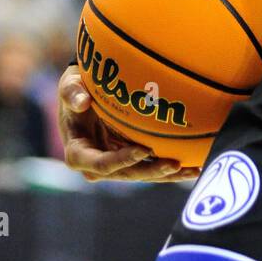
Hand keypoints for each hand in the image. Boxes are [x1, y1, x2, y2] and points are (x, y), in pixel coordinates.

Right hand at [58, 66, 201, 181]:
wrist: (84, 96)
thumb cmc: (76, 88)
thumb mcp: (68, 86)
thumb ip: (72, 92)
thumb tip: (81, 102)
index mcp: (78, 153)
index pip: (101, 164)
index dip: (122, 160)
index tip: (143, 150)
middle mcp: (96, 166)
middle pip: (127, 174)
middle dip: (151, 171)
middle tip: (175, 164)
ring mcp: (115, 165)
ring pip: (142, 174)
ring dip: (166, 175)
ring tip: (191, 170)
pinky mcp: (129, 160)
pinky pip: (150, 166)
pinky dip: (170, 168)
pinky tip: (193, 166)